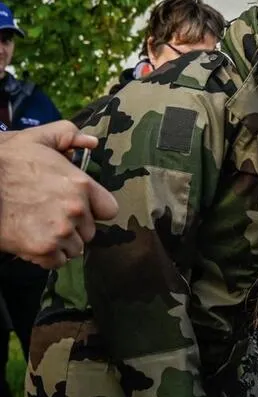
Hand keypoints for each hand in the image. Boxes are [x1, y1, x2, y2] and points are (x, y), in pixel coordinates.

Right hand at [0, 121, 117, 267]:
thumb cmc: (6, 161)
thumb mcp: (36, 138)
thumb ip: (67, 135)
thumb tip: (91, 141)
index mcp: (81, 185)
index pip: (109, 210)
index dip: (94, 211)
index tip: (79, 208)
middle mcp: (76, 210)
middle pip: (89, 231)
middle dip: (75, 227)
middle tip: (50, 217)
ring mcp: (60, 232)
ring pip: (74, 248)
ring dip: (61, 242)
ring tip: (39, 228)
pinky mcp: (43, 250)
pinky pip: (57, 262)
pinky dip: (46, 256)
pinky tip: (32, 240)